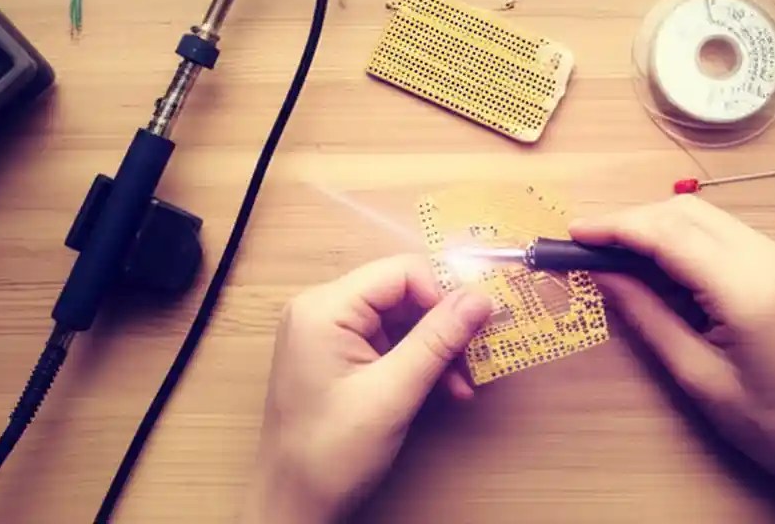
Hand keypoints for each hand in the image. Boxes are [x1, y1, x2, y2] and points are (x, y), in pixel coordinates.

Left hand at [253, 255, 493, 523]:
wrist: (293, 506)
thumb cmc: (329, 454)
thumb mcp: (392, 394)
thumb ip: (437, 341)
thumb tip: (479, 298)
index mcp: (324, 309)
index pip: (399, 272)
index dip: (443, 292)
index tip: (478, 323)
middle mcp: (323, 311)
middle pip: (403, 293)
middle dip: (445, 323)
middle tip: (480, 352)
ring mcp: (330, 335)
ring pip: (403, 320)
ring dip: (439, 348)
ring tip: (465, 382)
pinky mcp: (341, 359)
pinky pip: (392, 344)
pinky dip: (422, 363)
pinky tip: (447, 389)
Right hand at [571, 196, 774, 522]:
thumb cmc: (767, 424)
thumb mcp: (696, 375)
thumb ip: (647, 315)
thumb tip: (601, 273)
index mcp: (749, 290)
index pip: (670, 235)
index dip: (616, 227)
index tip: (573, 234)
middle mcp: (770, 259)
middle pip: (686, 213)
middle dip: (632, 222)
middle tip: (588, 248)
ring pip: (703, 217)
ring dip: (656, 229)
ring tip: (616, 259)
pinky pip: (722, 234)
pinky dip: (683, 241)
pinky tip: (659, 269)